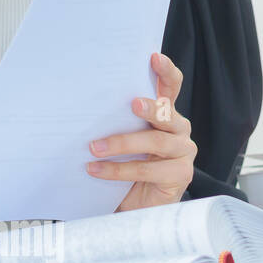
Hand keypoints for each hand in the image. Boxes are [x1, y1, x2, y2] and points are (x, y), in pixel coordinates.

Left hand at [86, 52, 197, 211]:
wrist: (134, 204)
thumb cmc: (125, 164)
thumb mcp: (119, 138)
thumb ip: (114, 121)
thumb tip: (80, 105)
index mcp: (164, 114)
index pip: (170, 87)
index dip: (166, 72)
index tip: (154, 57)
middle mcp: (178, 129)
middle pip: (168, 114)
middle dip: (151, 108)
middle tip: (133, 104)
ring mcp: (183, 152)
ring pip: (156, 143)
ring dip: (122, 144)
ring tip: (94, 147)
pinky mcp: (180, 175)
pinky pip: (148, 170)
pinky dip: (118, 169)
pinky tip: (96, 169)